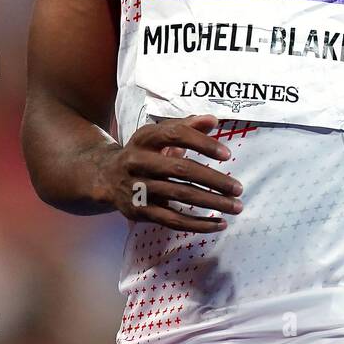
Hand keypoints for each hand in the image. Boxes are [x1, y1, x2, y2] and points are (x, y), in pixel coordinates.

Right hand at [98, 114, 242, 231]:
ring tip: (236, 207)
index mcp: (145, 138)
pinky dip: (198, 224)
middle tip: (238, 188)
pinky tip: (219, 224)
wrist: (104, 177)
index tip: (227, 155)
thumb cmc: (143, 153)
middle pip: (181, 169)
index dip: (202, 143)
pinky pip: (173, 220)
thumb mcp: (158, 136)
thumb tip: (213, 120)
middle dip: (213, 180)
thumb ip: (186, 126)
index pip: (175, 135)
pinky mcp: (139, 211)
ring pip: (180, 196)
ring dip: (211, 203)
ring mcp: (137, 187)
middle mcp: (138, 161)